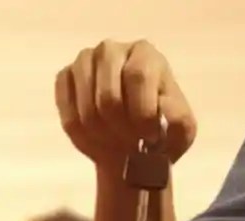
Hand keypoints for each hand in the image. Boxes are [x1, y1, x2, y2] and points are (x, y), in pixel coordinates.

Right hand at [54, 39, 196, 171]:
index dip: (142, 114)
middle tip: (131, 145)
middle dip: (121, 131)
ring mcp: (83, 63)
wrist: (131, 137)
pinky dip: (83, 140)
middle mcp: (111, 50)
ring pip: (86, 112)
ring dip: (103, 139)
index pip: (138, 77)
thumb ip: (178, 122)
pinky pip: (69, 118)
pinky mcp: (64, 79)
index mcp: (144, 53)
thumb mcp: (180, 130)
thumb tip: (162, 112)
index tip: (149, 138)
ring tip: (116, 145)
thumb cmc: (159, 127)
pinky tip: (98, 142)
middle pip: (108, 98)